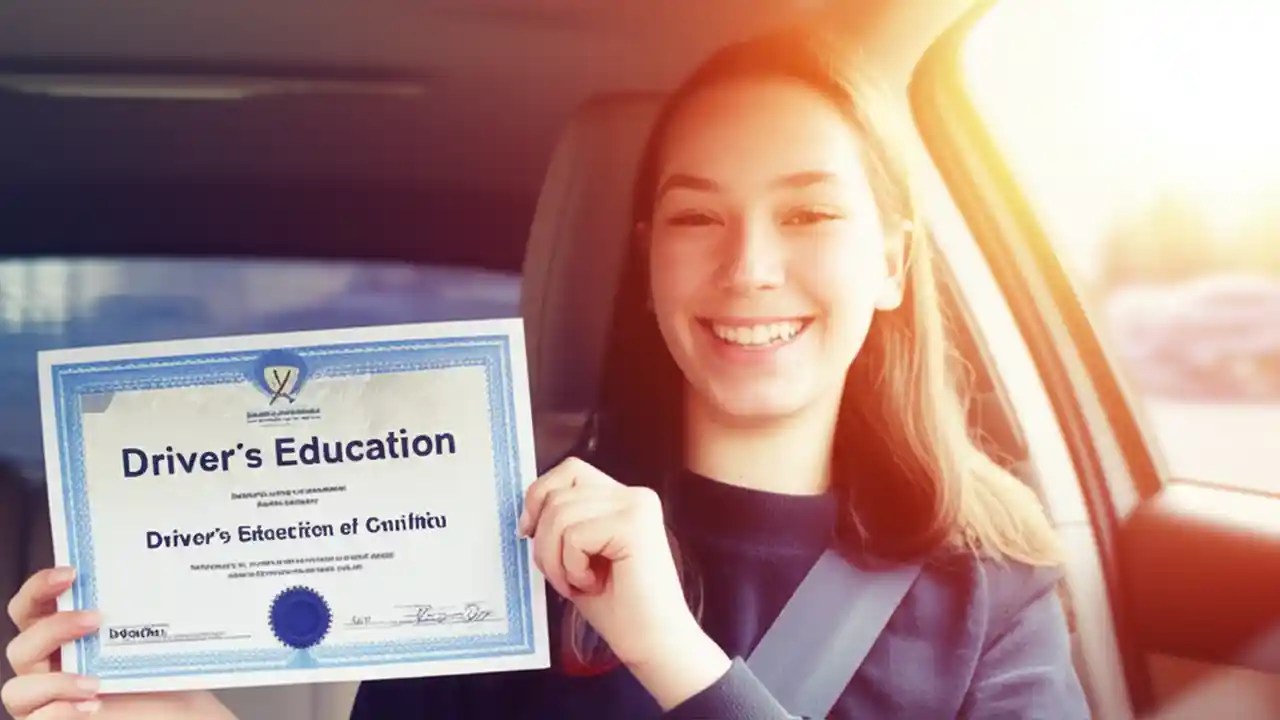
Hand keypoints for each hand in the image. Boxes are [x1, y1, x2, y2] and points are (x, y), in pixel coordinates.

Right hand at [3, 567, 234, 719]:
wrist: (177, 712)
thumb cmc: (160, 673)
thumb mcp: (149, 637)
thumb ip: (136, 612)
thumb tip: (158, 571)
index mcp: (62, 636)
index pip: (30, 608)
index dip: (39, 588)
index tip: (71, 574)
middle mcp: (48, 666)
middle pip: (21, 646)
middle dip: (53, 629)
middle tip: (94, 619)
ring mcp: (47, 699)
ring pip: (17, 690)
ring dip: (55, 682)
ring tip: (95, 682)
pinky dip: (58, 711)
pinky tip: (91, 706)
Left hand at [519, 458, 729, 709]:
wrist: (652, 642)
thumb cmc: (618, 607)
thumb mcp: (577, 554)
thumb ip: (562, 523)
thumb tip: (528, 511)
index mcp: (622, 498)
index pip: (568, 470)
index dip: (539, 496)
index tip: (527, 531)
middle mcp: (633, 495)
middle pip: (558, 493)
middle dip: (544, 541)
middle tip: (563, 575)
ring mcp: (636, 507)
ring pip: (560, 514)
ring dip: (557, 559)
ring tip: (579, 582)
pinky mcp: (635, 524)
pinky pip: (574, 535)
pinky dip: (572, 567)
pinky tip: (593, 583)